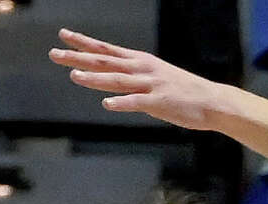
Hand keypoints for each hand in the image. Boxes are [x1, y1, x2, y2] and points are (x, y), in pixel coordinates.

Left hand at [50, 29, 226, 129]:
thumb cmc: (184, 92)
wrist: (212, 102)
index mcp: (140, 61)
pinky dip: (122, 103)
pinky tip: (107, 104)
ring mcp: (151, 85)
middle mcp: (142, 69)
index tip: (63, 36)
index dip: (84, 43)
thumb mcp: (157, 78)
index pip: (106, 50)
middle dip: (78, 57)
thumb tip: (116, 87)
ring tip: (73, 75)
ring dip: (94, 78)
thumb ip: (135, 81)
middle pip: (105, 61)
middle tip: (55, 53)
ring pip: (117, 80)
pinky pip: (137, 102)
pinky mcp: (160, 103)